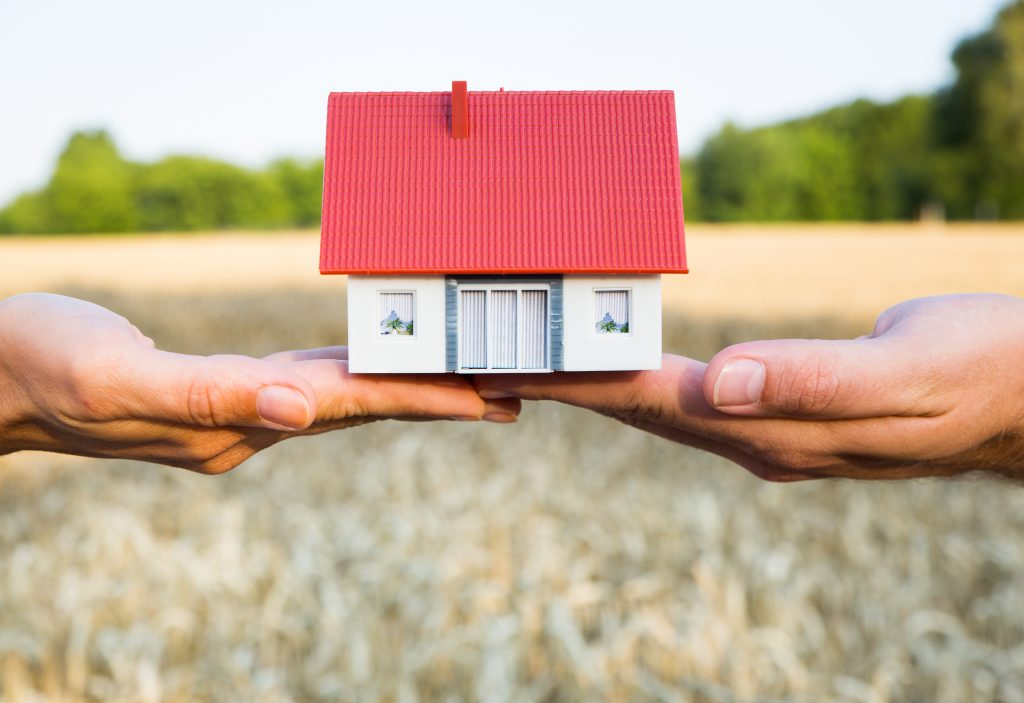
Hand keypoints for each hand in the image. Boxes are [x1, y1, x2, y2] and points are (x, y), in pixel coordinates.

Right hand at [0, 294, 518, 472]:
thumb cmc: (46, 364)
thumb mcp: (120, 378)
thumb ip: (212, 396)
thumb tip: (300, 411)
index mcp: (239, 421)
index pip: (356, 407)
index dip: (428, 398)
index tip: (497, 398)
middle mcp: (252, 424)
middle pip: (367, 407)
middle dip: (441, 398)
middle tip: (516, 393)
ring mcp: (239, 411)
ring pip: (344, 397)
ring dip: (407, 389)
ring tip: (468, 381)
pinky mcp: (223, 389)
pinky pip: (306, 380)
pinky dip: (352, 372)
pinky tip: (372, 364)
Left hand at [475, 294, 1023, 480]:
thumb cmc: (980, 368)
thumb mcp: (906, 371)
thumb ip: (813, 379)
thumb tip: (721, 384)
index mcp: (777, 428)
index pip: (651, 400)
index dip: (576, 380)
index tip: (506, 364)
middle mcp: (760, 439)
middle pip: (638, 410)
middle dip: (563, 386)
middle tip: (488, 362)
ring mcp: (770, 434)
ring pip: (660, 409)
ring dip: (594, 385)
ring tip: (536, 363)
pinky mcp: (784, 416)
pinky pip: (694, 398)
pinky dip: (645, 380)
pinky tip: (627, 368)